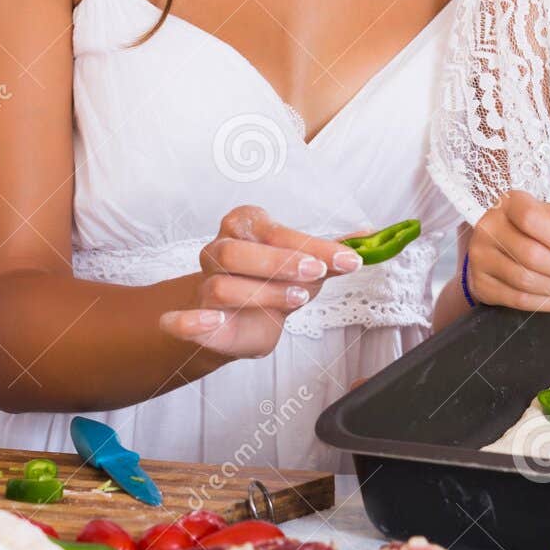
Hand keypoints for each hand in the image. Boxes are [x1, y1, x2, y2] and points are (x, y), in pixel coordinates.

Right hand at [158, 205, 362, 357]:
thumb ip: (331, 253)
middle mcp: (218, 251)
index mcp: (244, 226)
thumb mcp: (306, 265)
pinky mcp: (195, 322)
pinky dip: (189, 321)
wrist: (242, 322)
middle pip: (236, 252)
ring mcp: (203, 287)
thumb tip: (369, 238)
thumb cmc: (274, 283)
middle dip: (278, 262)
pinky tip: (211, 322)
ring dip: (262, 292)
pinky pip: (180, 321)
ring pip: (222, 286)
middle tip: (315, 273)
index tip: (347, 258)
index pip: (275, 232)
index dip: (310, 245)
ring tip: (297, 299)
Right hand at [465, 190, 549, 311]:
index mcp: (510, 204)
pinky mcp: (481, 284)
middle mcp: (489, 228)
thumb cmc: (530, 229)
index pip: (531, 218)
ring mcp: (481, 257)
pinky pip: (517, 299)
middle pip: (530, 254)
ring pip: (524, 279)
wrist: (493, 248)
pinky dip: (547, 304)